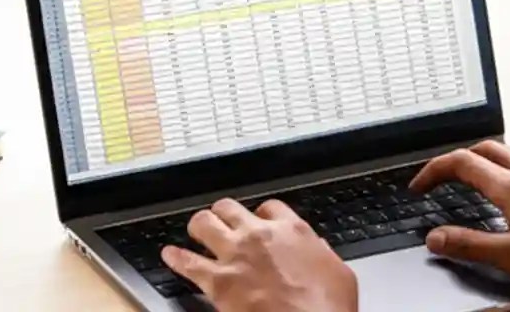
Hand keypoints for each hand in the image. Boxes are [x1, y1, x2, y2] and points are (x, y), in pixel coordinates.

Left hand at [162, 198, 357, 311]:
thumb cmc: (326, 308)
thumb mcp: (339, 273)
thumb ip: (321, 254)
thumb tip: (317, 250)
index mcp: (292, 231)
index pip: (270, 207)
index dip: (261, 213)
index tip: (259, 220)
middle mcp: (260, 236)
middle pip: (230, 208)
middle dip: (224, 213)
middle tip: (221, 219)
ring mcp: (236, 256)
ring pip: (204, 224)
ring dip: (198, 226)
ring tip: (195, 229)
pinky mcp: (218, 281)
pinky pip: (188, 262)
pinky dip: (176, 258)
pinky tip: (169, 255)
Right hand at [410, 140, 509, 288]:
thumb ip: (470, 245)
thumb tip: (436, 237)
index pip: (462, 162)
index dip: (434, 170)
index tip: (420, 186)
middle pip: (484, 150)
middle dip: (455, 159)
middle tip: (440, 179)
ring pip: (506, 155)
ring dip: (481, 160)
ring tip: (468, 178)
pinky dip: (504, 169)